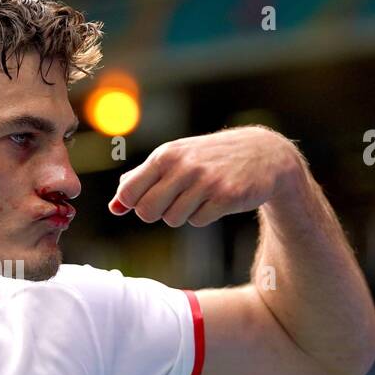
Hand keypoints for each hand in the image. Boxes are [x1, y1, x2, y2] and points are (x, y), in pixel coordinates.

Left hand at [109, 127, 302, 226]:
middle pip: (147, 212)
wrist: (261, 153)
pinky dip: (202, 216)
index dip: (133, 204)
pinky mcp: (226, 197)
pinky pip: (198, 221)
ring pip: (173, 219)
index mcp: (165, 155)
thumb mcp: (173, 158)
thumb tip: (114, 208)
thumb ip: (140, 180)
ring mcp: (206, 182)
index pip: (128, 193)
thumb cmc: (207, 157)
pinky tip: (214, 200)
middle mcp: (184, 166)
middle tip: (172, 202)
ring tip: (196, 197)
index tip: (148, 198)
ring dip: (182, 215)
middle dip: (156, 214)